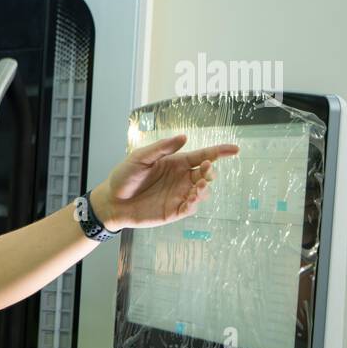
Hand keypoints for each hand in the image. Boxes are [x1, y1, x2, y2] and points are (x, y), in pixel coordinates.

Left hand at [91, 134, 238, 231]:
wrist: (112, 201)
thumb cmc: (124, 177)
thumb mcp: (140, 158)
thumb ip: (161, 148)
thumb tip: (183, 137)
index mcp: (176, 162)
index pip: (203, 155)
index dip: (219, 152)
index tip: (235, 149)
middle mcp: (181, 178)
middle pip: (206, 173)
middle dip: (210, 171)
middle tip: (205, 169)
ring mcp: (179, 195)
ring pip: (203, 192)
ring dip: (205, 188)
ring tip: (198, 185)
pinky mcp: (174, 211)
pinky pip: (191, 208)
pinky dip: (195, 203)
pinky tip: (191, 198)